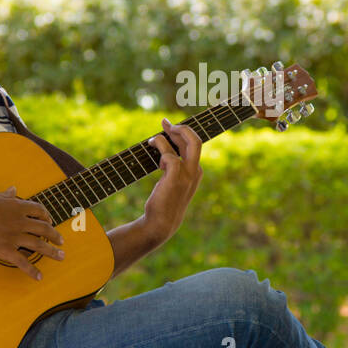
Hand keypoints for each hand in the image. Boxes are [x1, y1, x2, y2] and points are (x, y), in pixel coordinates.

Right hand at [0, 186, 65, 280]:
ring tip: (61, 257)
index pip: (39, 211)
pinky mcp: (5, 250)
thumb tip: (13, 189)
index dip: (47, 216)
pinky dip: (32, 270)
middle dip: (56, 236)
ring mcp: (14, 237)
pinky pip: (22, 262)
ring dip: (52, 252)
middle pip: (44, 229)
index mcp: (17, 207)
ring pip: (39, 245)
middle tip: (62, 242)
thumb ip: (7, 196)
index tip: (50, 221)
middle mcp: (19, 222)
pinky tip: (39, 276)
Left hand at [144, 117, 202, 242]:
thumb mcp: (171, 180)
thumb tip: (163, 143)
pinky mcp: (176, 178)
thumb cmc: (164, 201)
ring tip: (151, 141)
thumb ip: (172, 164)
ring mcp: (187, 175)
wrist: (161, 223)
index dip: (182, 131)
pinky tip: (154, 159)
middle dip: (181, 128)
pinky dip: (161, 151)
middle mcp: (195, 171)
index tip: (168, 125)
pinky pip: (170, 156)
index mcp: (196, 170)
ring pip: (186, 143)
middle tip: (165, 124)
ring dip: (165, 138)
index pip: (194, 144)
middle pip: (196, 140)